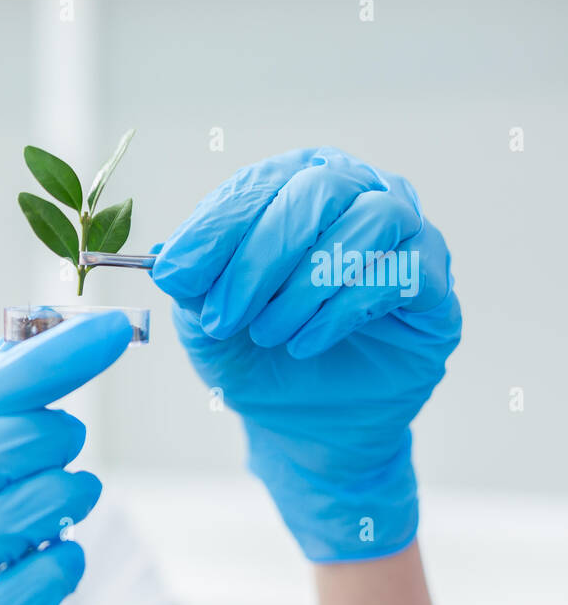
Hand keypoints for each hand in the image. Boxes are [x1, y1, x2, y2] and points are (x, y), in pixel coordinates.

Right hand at [0, 312, 132, 604]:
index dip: (42, 363)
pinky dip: (58, 571)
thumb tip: (20, 361)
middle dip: (52, 440)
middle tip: (73, 445)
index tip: (107, 332)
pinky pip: (23, 593)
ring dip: (60, 503)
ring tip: (69, 503)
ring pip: (7, 519)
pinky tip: (57, 565)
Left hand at [151, 147, 460, 561]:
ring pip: (367, 221)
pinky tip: (305, 345)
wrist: (304, 421)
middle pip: (317, 190)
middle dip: (259, 259)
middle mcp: (355, 192)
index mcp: (293, 186)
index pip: (259, 182)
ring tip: (268, 335)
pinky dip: (342, 311)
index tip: (178, 278)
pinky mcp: (432, 282)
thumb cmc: (256, 355)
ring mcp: (404, 232)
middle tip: (223, 318)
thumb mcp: (205, 321)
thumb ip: (192, 285)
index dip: (215, 228)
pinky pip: (401, 272)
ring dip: (304, 285)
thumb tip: (172, 261)